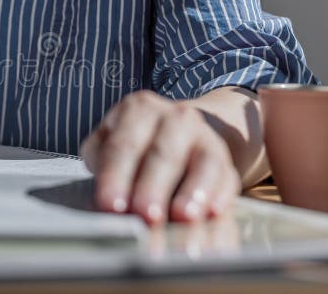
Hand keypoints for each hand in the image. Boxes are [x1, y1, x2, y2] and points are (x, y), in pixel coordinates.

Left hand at [81, 90, 240, 224]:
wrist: (182, 134)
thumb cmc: (135, 147)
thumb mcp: (109, 143)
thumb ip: (101, 164)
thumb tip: (104, 198)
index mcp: (138, 109)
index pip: (122, 145)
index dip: (115, 176)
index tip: (111, 205)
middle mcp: (174, 117)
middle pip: (162, 154)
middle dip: (152, 186)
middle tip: (144, 215)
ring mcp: (204, 136)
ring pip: (201, 164)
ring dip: (191, 193)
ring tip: (182, 217)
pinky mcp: (225, 159)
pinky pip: (226, 176)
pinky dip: (219, 195)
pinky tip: (212, 213)